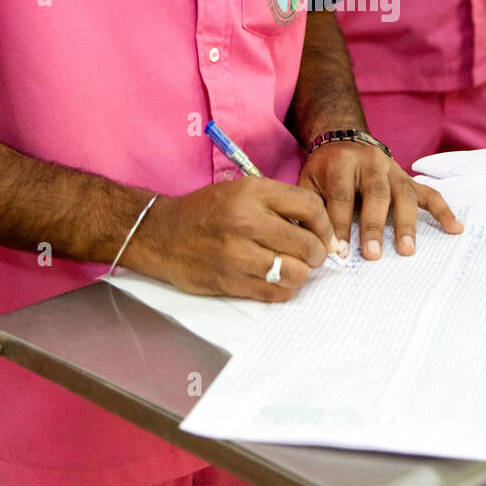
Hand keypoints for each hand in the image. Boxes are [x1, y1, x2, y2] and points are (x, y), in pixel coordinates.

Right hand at [129, 177, 339, 300]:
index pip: (310, 207)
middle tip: (310, 255)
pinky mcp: (230, 281)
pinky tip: (275, 281)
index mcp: (253, 193)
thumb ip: (278, 203)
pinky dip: (283, 290)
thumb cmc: (206, 211)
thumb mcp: (241, 190)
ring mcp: (238, 254)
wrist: (160, 233)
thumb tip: (319, 228)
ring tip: (291, 268)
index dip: (324, 224)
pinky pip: (275, 294)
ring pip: (295, 273)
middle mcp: (247, 221)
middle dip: (316, 253)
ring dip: (299, 274)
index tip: (323, 234)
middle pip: (307, 244)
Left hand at [298, 141, 463, 259]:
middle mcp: (371, 162)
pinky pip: (429, 192)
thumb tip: (315, 245)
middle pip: (376, 194)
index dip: (339, 224)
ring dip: (406, 223)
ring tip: (407, 250)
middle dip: (374, 226)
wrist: (343, 138)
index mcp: (342, 163)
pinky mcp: (407, 178)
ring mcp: (393, 169)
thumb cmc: (324, 169)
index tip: (339, 251)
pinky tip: (455, 227)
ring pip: (404, 194)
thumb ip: (312, 209)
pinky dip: (443, 210)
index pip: (341, 195)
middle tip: (373, 255)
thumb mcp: (308, 182)